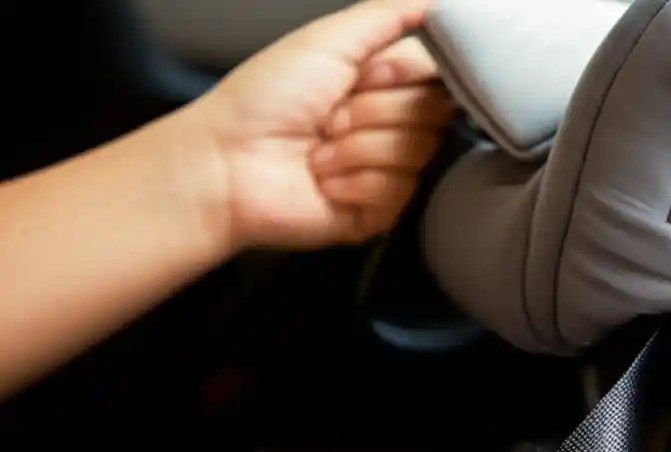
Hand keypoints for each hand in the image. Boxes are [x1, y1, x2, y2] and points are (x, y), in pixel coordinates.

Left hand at [194, 0, 453, 250]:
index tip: (362, 75)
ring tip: (318, 150)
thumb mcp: (327, 39)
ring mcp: (389, 168)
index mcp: (381, 82)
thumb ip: (388, 15)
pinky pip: (399, 189)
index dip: (402, 73)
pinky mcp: (382, 209)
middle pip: (432, 113)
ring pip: (416, 151)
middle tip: (328, 117)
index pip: (436, 73)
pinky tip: (323, 180)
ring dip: (357, 147)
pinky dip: (353, 181)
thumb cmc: (266, 99)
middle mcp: (391, 123)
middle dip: (373, 111)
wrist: (229, 164)